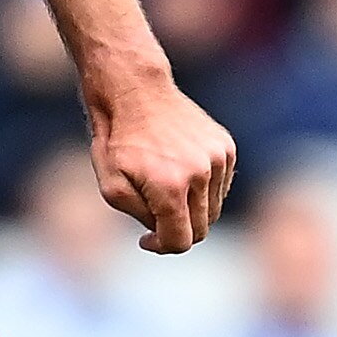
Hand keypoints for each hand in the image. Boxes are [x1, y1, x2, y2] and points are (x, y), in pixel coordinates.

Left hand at [87, 72, 236, 253]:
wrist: (134, 88)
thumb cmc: (117, 138)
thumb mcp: (110, 183)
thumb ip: (139, 216)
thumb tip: (162, 232)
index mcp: (170, 187)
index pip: (180, 241)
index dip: (161, 247)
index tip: (145, 239)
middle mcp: (201, 174)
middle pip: (199, 229)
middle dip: (175, 229)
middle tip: (152, 213)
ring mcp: (218, 159)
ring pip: (212, 209)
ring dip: (189, 207)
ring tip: (162, 184)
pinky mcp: (226, 147)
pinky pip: (220, 186)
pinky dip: (202, 188)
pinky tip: (178, 169)